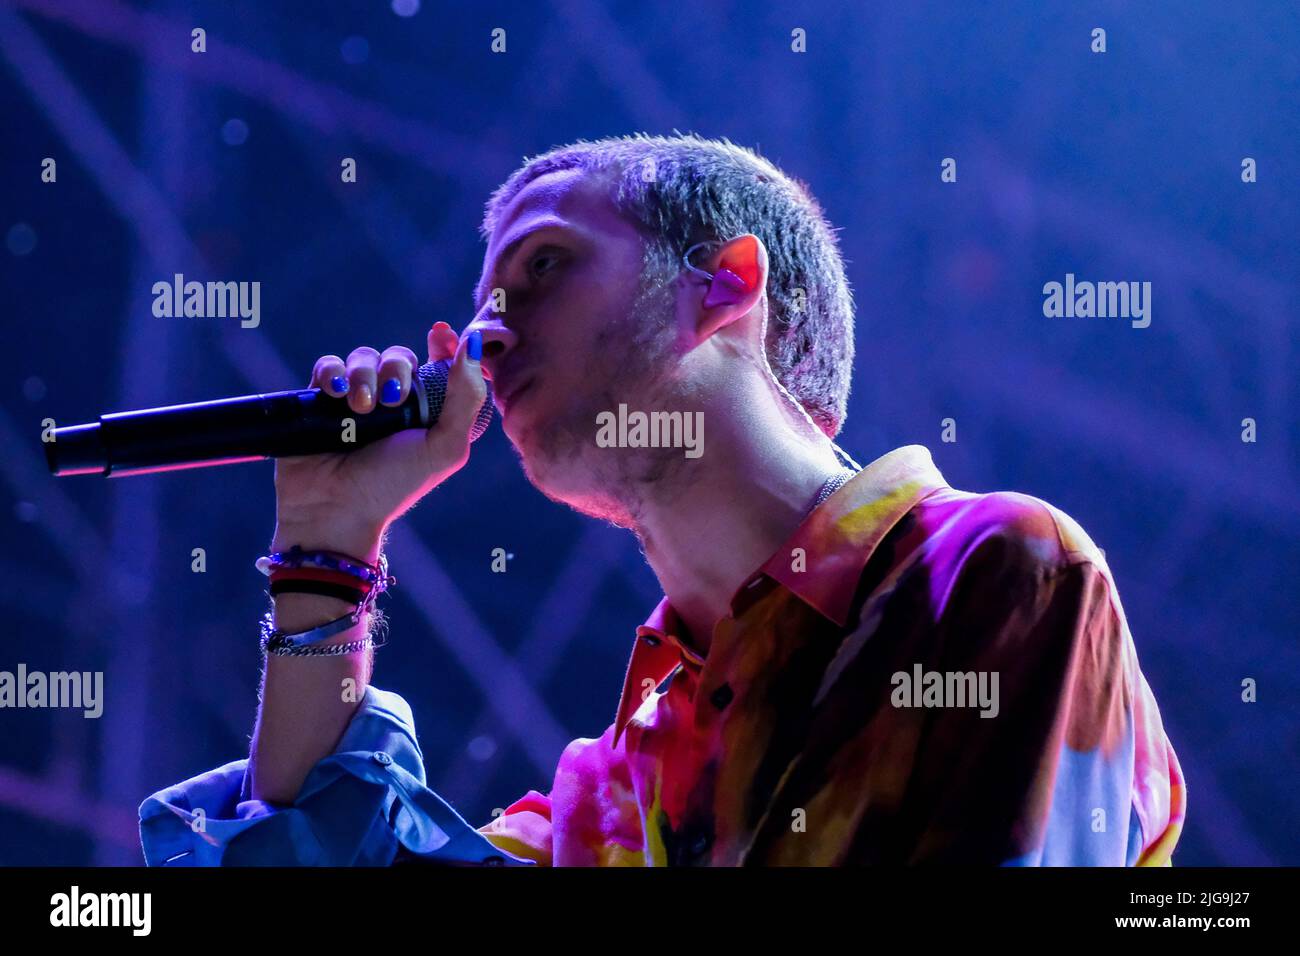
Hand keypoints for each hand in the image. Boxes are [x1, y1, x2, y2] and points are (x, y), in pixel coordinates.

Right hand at [272, 322, 485, 546]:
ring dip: (364, 375)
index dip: (442, 345)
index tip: (439, 332)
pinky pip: (328, 366)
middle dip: (397, 368)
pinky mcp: (320, 401)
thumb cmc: (395, 485)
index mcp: (429, 414)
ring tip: (361, 408)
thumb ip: (467, 397)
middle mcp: (393, 405)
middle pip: (399, 357)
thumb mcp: (444, 446)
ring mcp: (355, 401)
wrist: (334, 510)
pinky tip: (334, 392)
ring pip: (363, 358)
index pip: (439, 366)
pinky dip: (332, 372)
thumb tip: (474, 344)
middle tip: (392, 398)